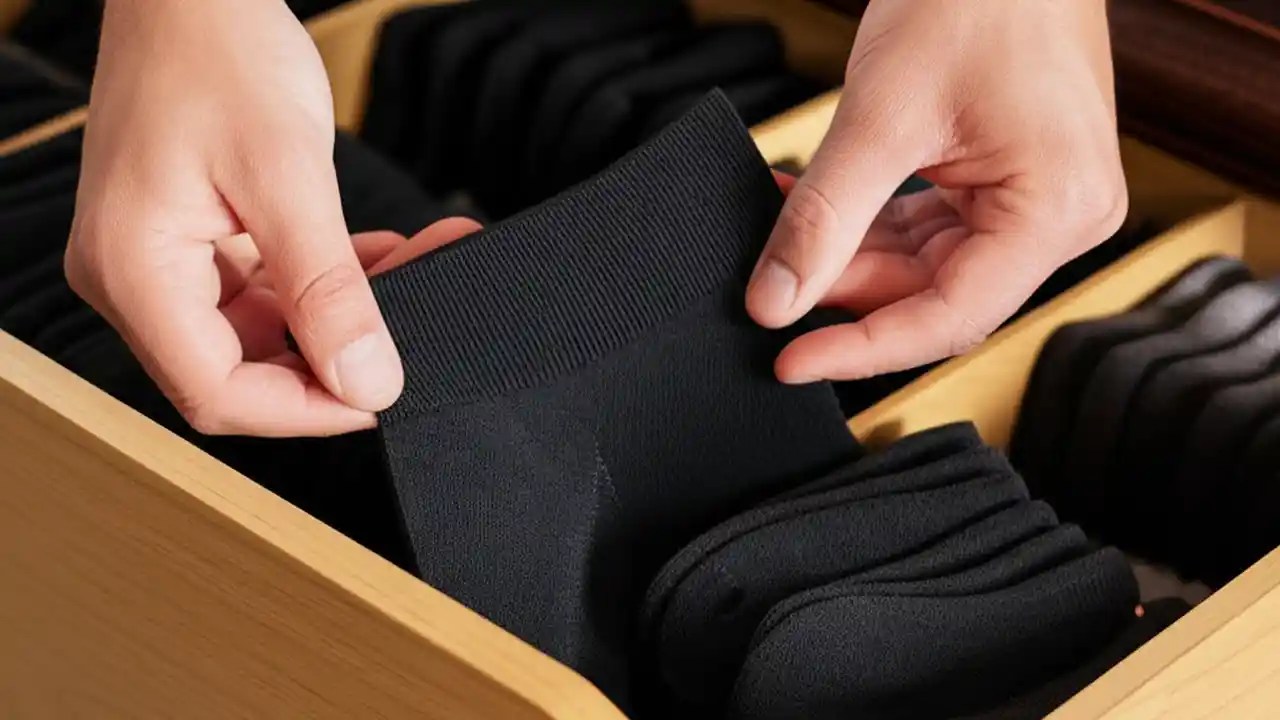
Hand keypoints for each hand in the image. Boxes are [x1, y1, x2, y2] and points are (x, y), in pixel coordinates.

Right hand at [65, 0, 447, 436]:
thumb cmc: (216, 49)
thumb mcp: (287, 173)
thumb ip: (328, 287)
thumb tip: (367, 379)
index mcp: (134, 269)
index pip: (217, 393)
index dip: (306, 410)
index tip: (380, 393)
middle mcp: (135, 277)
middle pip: (241, 373)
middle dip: (338, 355)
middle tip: (412, 324)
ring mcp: (164, 261)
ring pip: (266, 334)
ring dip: (345, 314)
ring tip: (414, 267)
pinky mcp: (196, 242)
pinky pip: (268, 292)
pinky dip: (328, 283)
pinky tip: (381, 255)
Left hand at [747, 0, 1126, 382]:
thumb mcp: (882, 116)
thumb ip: (824, 218)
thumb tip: (776, 301)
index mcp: (1057, 210)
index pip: (949, 317)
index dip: (862, 348)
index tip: (790, 363)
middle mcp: (1061, 216)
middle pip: (936, 295)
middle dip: (846, 289)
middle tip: (770, 284)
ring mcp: (1036, 199)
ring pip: (925, 266)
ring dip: (849, 255)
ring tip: (780, 231)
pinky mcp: (1008, 179)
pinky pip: (930, 227)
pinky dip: (868, 224)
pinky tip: (810, 208)